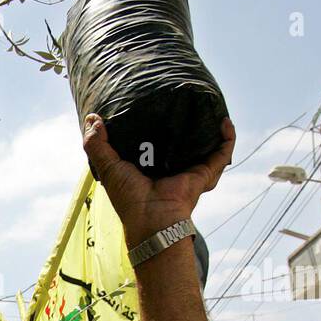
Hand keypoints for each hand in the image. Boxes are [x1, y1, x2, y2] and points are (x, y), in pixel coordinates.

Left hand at [82, 114, 234, 246]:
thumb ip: (96, 144)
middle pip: (182, 142)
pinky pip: (222, 154)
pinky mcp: (205, 174)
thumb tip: (92, 118)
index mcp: (148, 167)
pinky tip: (225, 121)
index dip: (153, 126)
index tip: (153, 106)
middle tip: (184, 101)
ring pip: (206, 146)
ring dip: (210, 128)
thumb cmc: (129, 198)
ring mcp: (190, 170)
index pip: (153, 143)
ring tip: (209, 107)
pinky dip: (228, 138)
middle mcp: (171, 167)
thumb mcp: (108, 166)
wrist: (152, 219)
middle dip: (186, 124)